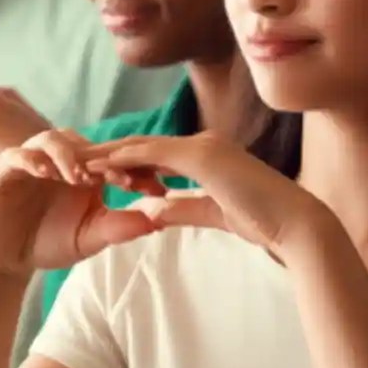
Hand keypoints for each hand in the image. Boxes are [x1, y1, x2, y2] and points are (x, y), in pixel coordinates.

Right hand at [0, 129, 166, 276]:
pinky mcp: (5, 168)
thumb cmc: (49, 244)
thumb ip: (118, 227)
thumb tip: (156, 221)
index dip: (136, 170)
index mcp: (86, 172)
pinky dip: (33, 160)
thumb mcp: (90, 238)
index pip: (114, 160)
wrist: (8, 258)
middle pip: (87, 144)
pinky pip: (18, 155)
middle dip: (108, 160)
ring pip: (53, 140)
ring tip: (82, 178)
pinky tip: (46, 173)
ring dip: (70, 155)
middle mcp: (60, 160)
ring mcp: (33, 160)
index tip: (157, 189)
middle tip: (125, 181)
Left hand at [90, 132, 325, 255]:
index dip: (125, 161)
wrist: (293, 223)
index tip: (97, 170)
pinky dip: (123, 158)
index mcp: (207, 155)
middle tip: (74, 159)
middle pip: (143, 145)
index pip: (156, 156)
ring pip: (142, 146)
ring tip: (74, 160)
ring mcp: (202, 146)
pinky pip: (151, 154)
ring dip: (108, 153)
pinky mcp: (201, 156)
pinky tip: (98, 165)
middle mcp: (202, 144)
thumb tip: (154, 208)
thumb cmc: (262, 221)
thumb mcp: (213, 212)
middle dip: (108, 152)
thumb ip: (184, 207)